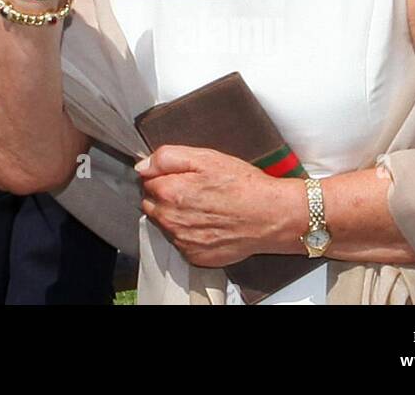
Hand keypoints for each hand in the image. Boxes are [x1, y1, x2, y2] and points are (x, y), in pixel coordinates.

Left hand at [136, 145, 304, 266]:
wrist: (271, 216)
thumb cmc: (242, 185)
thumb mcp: (205, 157)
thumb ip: (167, 158)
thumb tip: (143, 165)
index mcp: (169, 192)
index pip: (146, 181)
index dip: (163, 175)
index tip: (179, 175)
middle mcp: (171, 220)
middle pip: (152, 205)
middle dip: (165, 196)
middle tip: (192, 190)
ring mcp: (183, 241)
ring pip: (165, 225)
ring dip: (175, 216)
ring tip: (203, 206)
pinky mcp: (196, 256)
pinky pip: (181, 243)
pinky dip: (189, 234)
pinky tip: (208, 223)